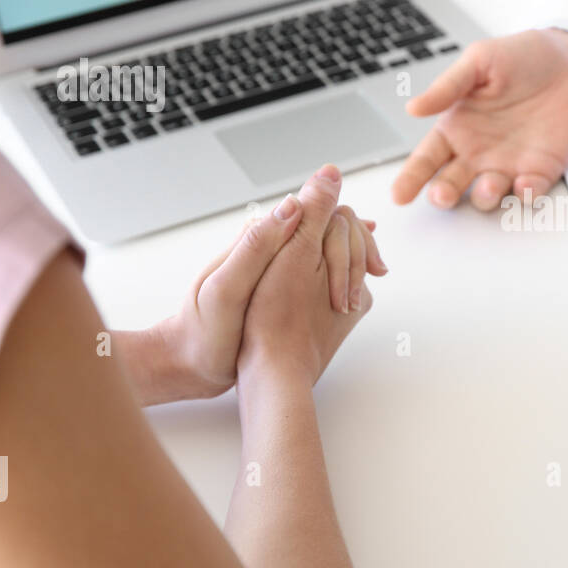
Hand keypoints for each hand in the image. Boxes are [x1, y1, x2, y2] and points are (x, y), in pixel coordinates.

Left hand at [134, 173, 385, 402]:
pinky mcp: (278, 290)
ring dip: (352, 254)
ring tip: (376, 271)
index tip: (369, 240)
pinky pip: (315, 269)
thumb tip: (293, 203)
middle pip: (321, 225)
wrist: (189, 363)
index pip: (309, 209)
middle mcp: (267, 248)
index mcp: (255, 240)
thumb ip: (256, 245)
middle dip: (356, 239)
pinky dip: (340, 271)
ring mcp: (274, 269)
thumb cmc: (203, 331)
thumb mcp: (227, 288)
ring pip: (321, 246)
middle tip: (379, 267)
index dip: (344, 221)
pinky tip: (354, 283)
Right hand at [390, 28, 567, 209]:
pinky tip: (524, 185)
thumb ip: (447, 88)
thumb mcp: (479, 62)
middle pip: (452, 183)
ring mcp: (509, 163)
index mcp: (457, 128)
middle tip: (441, 195)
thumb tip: (413, 108)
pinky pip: (529, 191)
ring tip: (487, 185)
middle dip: (443, 194)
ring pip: (488, 194)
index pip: (427, 159)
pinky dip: (525, 194)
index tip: (398, 195)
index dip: (411, 178)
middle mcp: (478, 152)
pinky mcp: (540, 169)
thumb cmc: (521, 56)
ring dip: (485, 196)